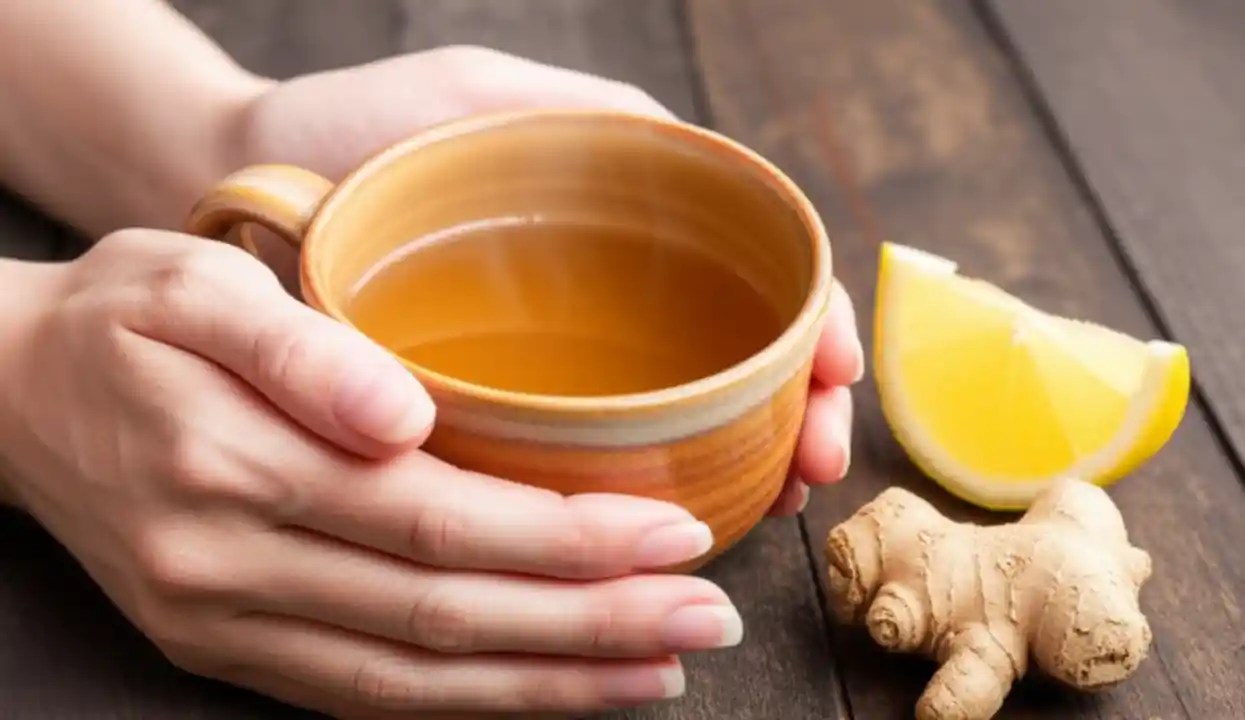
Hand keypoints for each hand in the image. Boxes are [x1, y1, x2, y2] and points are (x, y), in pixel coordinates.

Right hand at [0, 231, 741, 716]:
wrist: (8, 397)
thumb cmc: (122, 321)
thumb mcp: (192, 285)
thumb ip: (301, 347)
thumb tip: (404, 414)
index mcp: (236, 465)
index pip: (439, 522)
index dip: (567, 539)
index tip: (674, 532)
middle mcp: (231, 569)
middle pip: (446, 616)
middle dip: (591, 625)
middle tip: (708, 619)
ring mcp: (225, 627)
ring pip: (415, 682)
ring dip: (549, 685)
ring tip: (659, 673)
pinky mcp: (226, 650)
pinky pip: (364, 699)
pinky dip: (470, 705)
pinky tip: (550, 692)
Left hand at [233, 45, 863, 515]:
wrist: (228, 188)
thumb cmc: (358, 128)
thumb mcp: (486, 93)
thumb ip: (595, 113)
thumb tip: (698, 151)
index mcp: (615, 234)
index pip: (746, 282)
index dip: (811, 329)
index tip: (836, 376)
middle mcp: (597, 309)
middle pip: (732, 368)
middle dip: (800, 417)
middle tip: (818, 465)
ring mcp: (550, 371)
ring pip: (677, 428)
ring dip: (746, 465)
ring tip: (782, 497)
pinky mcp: (490, 422)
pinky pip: (583, 467)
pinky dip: (645, 498)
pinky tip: (676, 522)